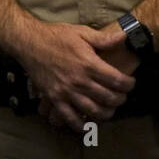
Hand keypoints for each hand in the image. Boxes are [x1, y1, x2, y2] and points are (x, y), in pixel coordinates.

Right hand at [14, 19, 134, 132]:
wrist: (28, 42)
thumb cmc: (54, 36)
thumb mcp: (81, 32)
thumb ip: (104, 38)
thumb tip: (125, 36)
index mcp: (88, 64)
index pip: (117, 81)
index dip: (129, 84)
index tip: (130, 83)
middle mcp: (79, 80)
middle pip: (109, 98)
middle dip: (120, 99)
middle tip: (121, 96)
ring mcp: (66, 91)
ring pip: (93, 111)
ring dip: (106, 114)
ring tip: (109, 109)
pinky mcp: (54, 98)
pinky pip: (69, 117)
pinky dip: (80, 125)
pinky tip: (87, 125)